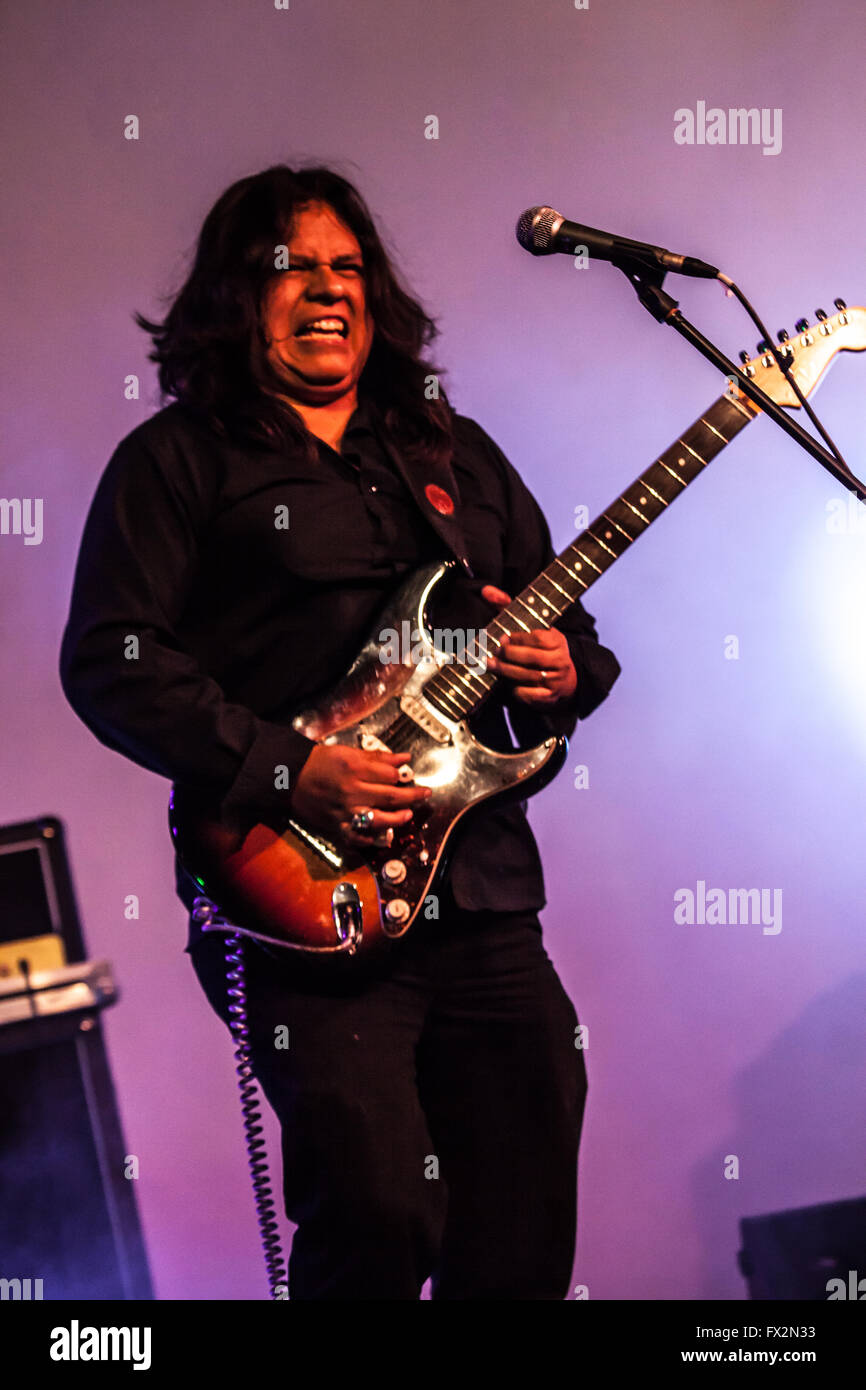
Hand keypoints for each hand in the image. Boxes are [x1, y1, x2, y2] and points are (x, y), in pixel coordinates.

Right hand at [289, 744, 430, 845]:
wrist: (290, 778)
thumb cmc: (319, 762)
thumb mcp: (347, 752)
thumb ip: (377, 757)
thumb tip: (404, 758)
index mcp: (354, 770)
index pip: (389, 775)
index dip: (401, 775)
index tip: (406, 774)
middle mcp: (352, 792)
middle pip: (391, 797)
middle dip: (412, 796)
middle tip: (426, 794)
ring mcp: (345, 813)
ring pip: (380, 820)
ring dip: (398, 818)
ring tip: (408, 815)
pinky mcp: (337, 827)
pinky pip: (359, 838)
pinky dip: (372, 839)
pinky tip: (383, 835)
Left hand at [481, 584, 576, 705]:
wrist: (565, 680)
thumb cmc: (540, 648)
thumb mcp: (530, 626)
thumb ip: (508, 606)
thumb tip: (486, 590)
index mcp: (558, 640)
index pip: (538, 638)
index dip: (518, 638)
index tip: (503, 637)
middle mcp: (560, 660)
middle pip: (532, 658)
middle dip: (509, 655)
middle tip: (495, 651)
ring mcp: (556, 680)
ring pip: (528, 676)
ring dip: (506, 671)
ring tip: (490, 665)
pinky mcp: (550, 697)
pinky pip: (530, 695)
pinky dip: (517, 691)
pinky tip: (508, 684)